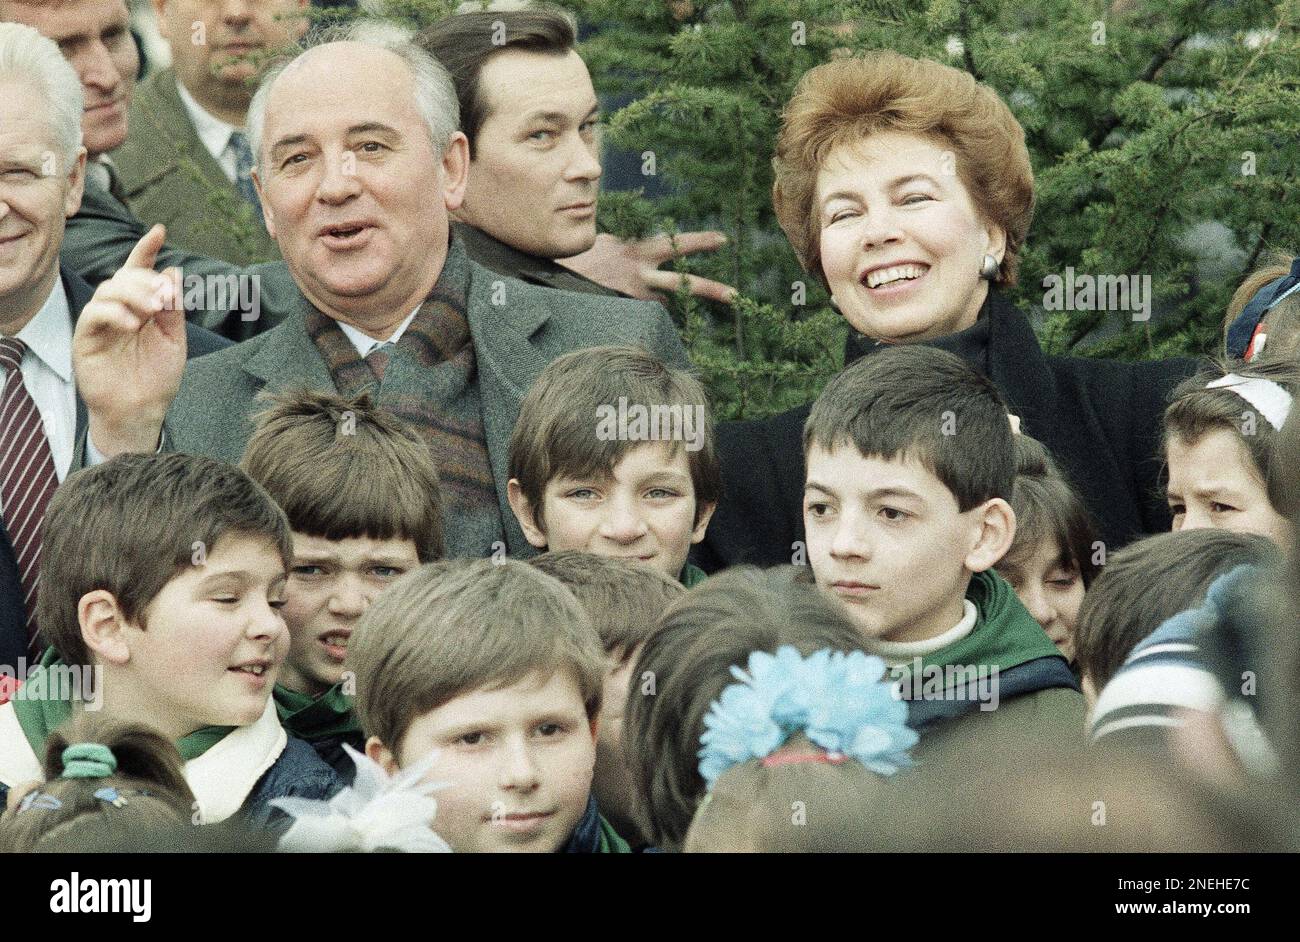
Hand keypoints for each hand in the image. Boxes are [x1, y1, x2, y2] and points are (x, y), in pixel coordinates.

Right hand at [72, 225, 185, 456]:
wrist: (142, 411)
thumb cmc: (157, 378)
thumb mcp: (174, 340)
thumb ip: (174, 308)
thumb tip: (173, 270)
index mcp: (141, 308)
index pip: (140, 272)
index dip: (146, 250)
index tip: (159, 231)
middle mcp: (119, 311)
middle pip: (124, 277)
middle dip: (145, 280)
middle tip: (165, 296)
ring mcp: (100, 324)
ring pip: (107, 291)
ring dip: (133, 293)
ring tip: (154, 309)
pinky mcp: (85, 339)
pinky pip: (93, 315)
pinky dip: (114, 313)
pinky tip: (133, 323)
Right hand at [558, 231, 736, 302]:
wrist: (555, 271)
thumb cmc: (579, 256)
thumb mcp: (606, 242)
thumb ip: (625, 246)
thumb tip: (635, 251)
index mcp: (638, 249)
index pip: (676, 245)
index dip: (700, 243)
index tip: (723, 240)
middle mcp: (641, 271)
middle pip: (684, 281)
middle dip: (711, 289)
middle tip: (736, 295)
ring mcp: (632, 294)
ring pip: (667, 303)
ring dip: (682, 307)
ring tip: (704, 314)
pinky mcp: (622, 308)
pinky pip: (643, 313)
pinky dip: (648, 310)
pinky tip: (644, 312)